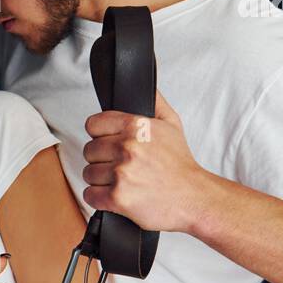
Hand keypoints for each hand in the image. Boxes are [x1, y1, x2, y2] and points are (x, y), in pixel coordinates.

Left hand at [81, 90, 210, 232]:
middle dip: (101, 159)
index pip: (93, 124)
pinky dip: (99, 198)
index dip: (100, 135)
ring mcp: (121, 173)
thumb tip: (144, 84)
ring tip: (122, 181)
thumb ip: (154, 101)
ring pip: (88, 173)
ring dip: (101, 180)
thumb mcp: (172, 124)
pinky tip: (116, 196)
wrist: (194, 198)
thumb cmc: (181, 165)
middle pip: (89, 150)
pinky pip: (90, 195)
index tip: (109, 143)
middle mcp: (127, 147)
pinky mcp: (118, 198)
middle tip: (120, 166)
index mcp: (136, 126)